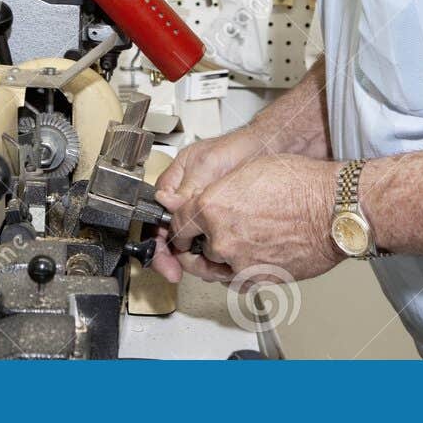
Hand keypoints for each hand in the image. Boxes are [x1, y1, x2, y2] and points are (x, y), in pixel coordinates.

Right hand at [150, 126, 275, 282]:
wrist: (265, 149)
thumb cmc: (236, 149)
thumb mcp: (209, 165)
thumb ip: (187, 186)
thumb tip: (164, 202)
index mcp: (174, 183)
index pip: (156, 218)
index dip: (160, 244)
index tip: (168, 263)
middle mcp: (183, 198)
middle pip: (169, 236)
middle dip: (175, 258)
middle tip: (183, 273)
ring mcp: (200, 210)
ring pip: (189, 243)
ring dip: (196, 260)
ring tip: (212, 270)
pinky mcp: (218, 219)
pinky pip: (208, 242)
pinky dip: (213, 256)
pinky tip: (223, 264)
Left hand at [155, 154, 344, 284]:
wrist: (333, 210)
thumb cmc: (300, 185)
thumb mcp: (248, 171)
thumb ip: (214, 190)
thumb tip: (194, 200)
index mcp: (212, 207)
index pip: (177, 224)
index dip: (179, 224)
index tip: (182, 227)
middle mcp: (221, 238)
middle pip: (194, 249)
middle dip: (198, 243)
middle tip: (203, 238)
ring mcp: (240, 263)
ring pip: (214, 268)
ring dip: (217, 260)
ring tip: (230, 247)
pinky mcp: (260, 279)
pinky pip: (237, 282)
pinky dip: (237, 274)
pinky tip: (244, 260)